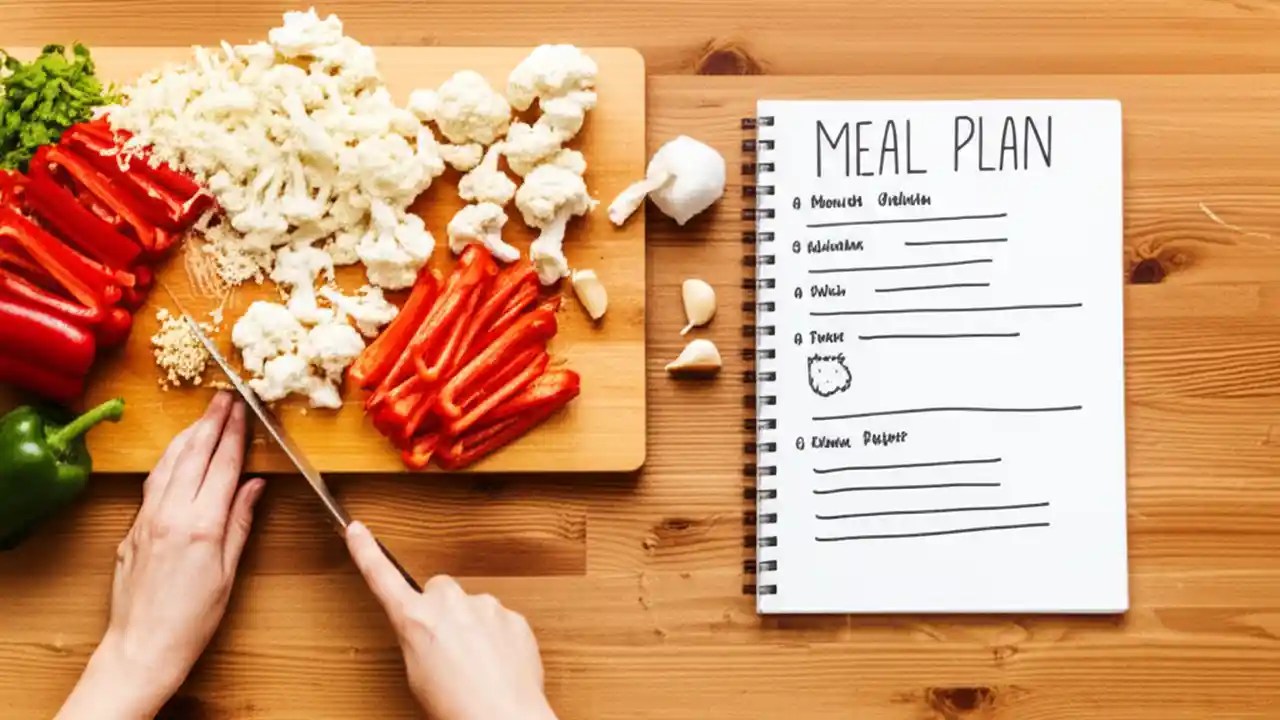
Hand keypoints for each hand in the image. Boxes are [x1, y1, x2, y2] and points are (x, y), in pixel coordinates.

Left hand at [57, 392, 265, 719]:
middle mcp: (171, 514)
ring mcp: (148, 518)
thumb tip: (254, 487)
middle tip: (226, 396)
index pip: (223, 465)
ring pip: (170, 463)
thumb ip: (239, 522)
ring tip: (205, 415)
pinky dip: (169, 460)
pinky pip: (153, 482)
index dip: (235, 433)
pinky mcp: (133, 528)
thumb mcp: (227, 571)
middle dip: (213, 422)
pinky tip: (177, 452)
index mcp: (202, 524)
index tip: (244, 408)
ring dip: (189, 434)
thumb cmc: (192, 619)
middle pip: (196, 455)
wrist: (143, 645)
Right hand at [346, 521, 555, 719]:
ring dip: (472, 627)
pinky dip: (497, 639)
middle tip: (447, 645)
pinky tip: (496, 667)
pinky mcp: (513, 617)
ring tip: (475, 666)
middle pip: (440, 589)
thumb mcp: (417, 674)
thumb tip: (430, 629)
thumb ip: (419, 638)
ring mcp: (485, 607)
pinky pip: (499, 622)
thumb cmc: (456, 707)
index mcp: (416, 620)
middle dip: (442, 608)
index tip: (356, 529)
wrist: (502, 718)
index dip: (366, 552)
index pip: (383, 578)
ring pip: (473, 607)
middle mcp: (450, 604)